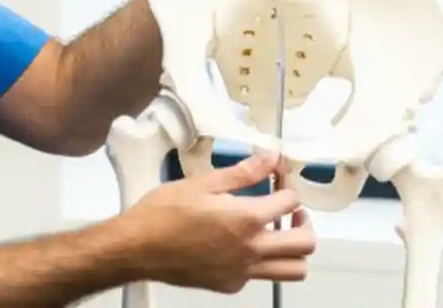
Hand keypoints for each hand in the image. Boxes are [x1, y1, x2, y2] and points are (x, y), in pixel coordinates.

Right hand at [122, 151, 316, 293]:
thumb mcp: (203, 183)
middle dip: (304, 221)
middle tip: (288, 210)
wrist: (136, 249)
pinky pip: (262, 275)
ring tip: (276, 232)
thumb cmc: (164, 211)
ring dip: (294, 249)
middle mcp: (251, 250)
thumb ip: (243, 173)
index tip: (276, 176)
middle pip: (306, 243)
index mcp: (247, 220)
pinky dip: (262, 260)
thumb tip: (272, 157)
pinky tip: (240, 244)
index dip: (287, 184)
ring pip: (294, 270)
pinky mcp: (230, 285)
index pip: (290, 202)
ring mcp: (243, 272)